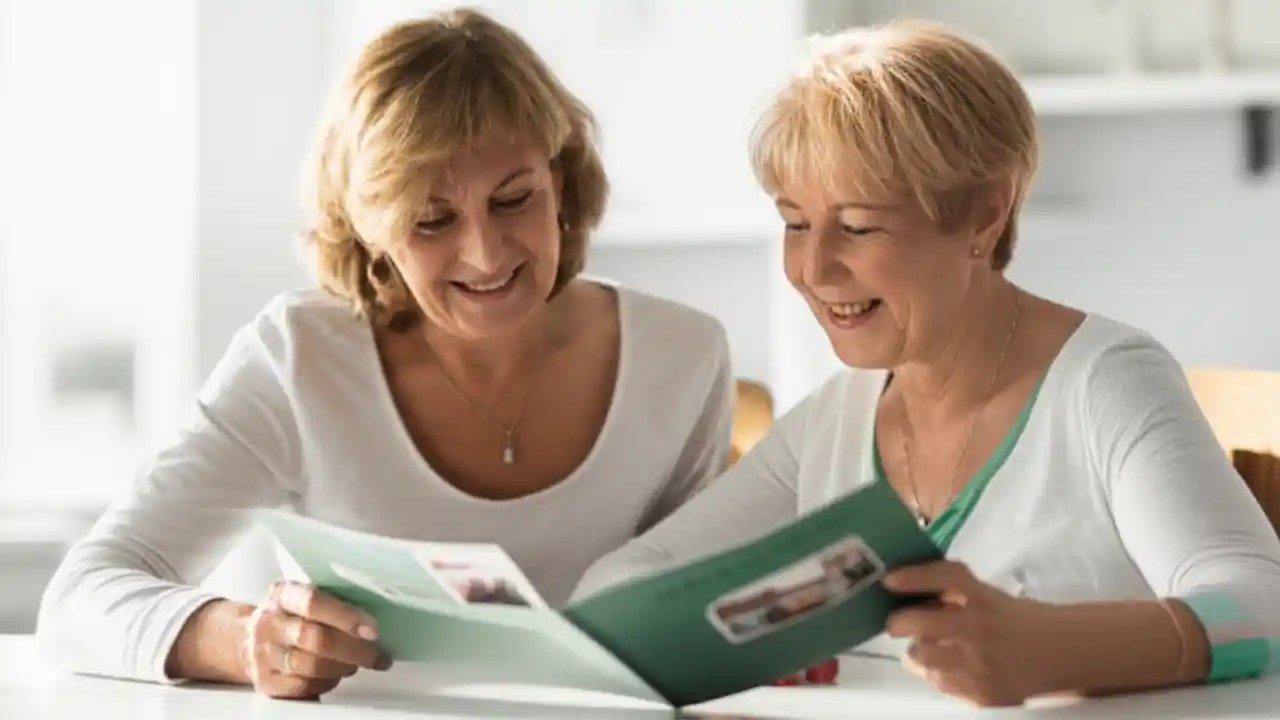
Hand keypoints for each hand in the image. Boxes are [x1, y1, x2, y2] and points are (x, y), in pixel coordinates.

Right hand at [240, 581, 392, 698]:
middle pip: (316, 639)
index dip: (346, 617)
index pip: (313, 602)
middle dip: (354, 649)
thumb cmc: (290, 616)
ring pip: (312, 666)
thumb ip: (332, 601)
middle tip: (377, 654)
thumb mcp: (302, 596)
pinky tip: (337, 673)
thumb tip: (376, 614)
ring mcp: (264, 654)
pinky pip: (305, 687)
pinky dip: (328, 682)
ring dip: (344, 666)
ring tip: (358, 662)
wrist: (247, 639)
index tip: (373, 629)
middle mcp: (269, 623)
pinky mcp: (267, 682)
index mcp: (282, 594)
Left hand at [884, 561, 1055, 706]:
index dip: (914, 576)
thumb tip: (909, 588)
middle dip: (899, 623)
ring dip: (920, 653)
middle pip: (919, 623)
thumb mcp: (990, 597)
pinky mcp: (981, 694)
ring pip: (921, 659)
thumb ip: (955, 594)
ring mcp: (978, 665)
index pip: (946, 578)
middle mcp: (979, 629)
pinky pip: (939, 684)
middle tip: (897, 624)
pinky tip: (951, 669)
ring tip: (929, 649)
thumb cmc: (1020, 620)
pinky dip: (939, 675)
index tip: (889, 580)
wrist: (1064, 654)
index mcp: (984, 599)